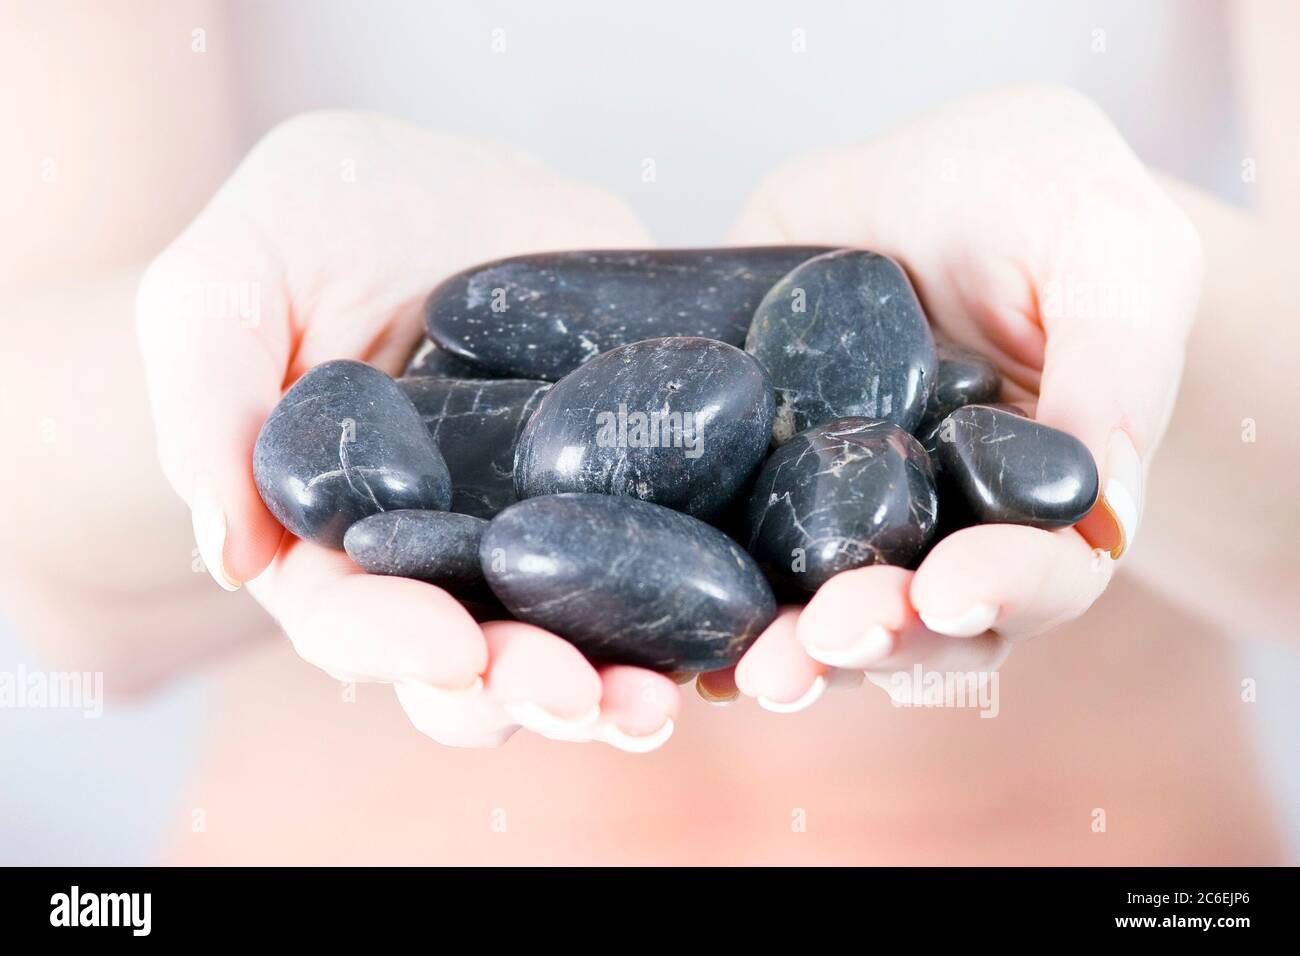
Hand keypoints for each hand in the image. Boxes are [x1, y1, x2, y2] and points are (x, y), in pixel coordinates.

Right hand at [136, 111, 680, 749]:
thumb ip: (209, 411)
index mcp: (344, 539)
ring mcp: (549, 526)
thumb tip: (231, 555)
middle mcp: (452, 556)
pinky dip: (698, 602)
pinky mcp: (633, 480)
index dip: (398, 647)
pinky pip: (671, 555)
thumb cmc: (300, 230)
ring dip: (619, 682)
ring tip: (656, 698)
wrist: (425, 182)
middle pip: (483, 659)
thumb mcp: (221, 289)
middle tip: (579, 696)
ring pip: (582, 635)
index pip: (357, 621)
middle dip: (529, 690)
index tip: (453, 649)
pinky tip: (737, 624)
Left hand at [721, 86, 1202, 709]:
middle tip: (818, 641)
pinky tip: (673, 642)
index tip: (947, 593)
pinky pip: (733, 556)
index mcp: (1040, 497)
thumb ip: (1115, 372)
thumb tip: (1107, 522)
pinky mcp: (760, 480)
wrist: (927, 171)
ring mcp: (843, 512)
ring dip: (787, 650)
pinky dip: (703, 608)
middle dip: (870, 639)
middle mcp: (941, 526)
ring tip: (748, 666)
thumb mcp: (1110, 251)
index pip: (1040, 576)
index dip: (1000, 595)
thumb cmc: (1046, 197)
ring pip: (820, 611)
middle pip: (918, 621)